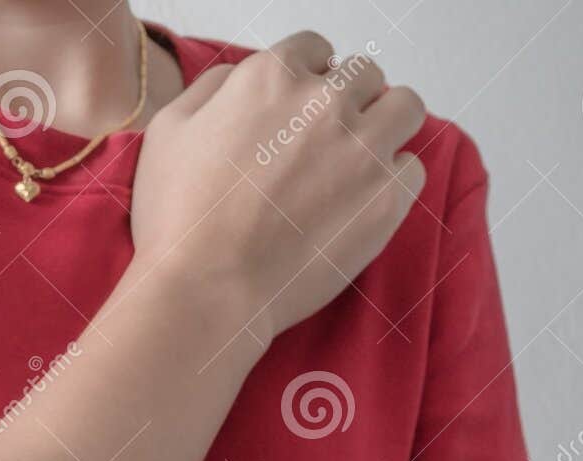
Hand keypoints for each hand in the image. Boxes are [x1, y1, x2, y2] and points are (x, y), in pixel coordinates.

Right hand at [132, 30, 427, 340]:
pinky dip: (395, 180)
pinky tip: (366, 200)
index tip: (304, 106)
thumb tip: (237, 80)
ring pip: (405, 108)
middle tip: (332, 138)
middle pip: (366, 74)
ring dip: (388, 125)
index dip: (310, 77)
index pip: (315, 50)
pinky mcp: (386, 199)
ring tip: (365, 157)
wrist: (208, 288)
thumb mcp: (170, 131)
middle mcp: (325, 102)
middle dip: (351, 99)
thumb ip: (211, 89)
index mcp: (272, 77)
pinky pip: (413, 168)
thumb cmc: (180, 217)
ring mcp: (363, 149)